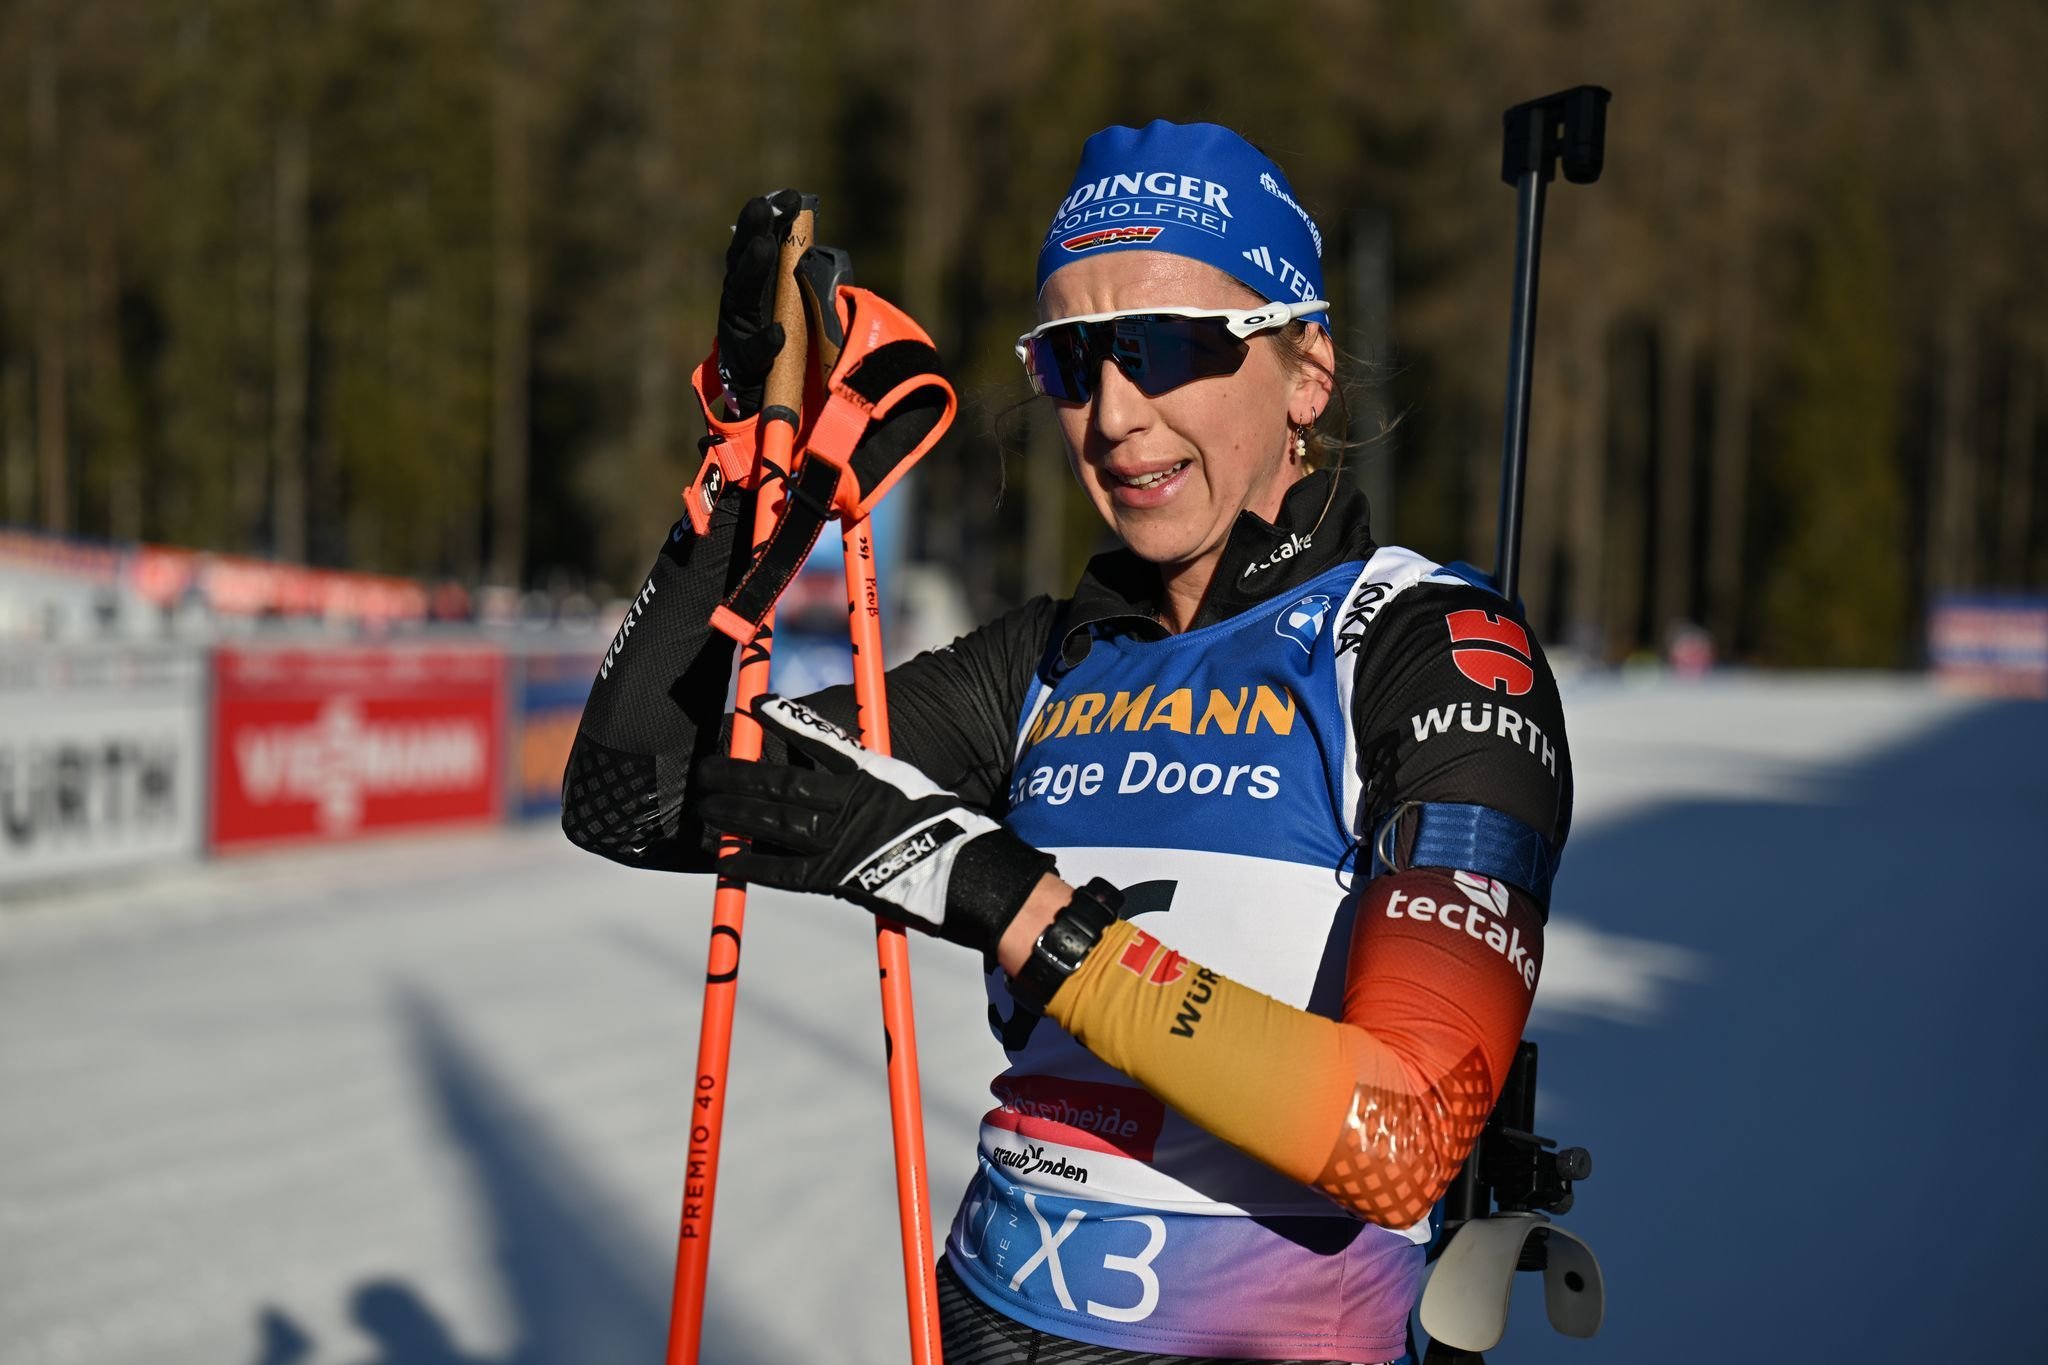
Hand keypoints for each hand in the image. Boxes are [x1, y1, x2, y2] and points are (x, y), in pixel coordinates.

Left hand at [693, 696, 1056, 954]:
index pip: (818, 742)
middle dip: (738, 774)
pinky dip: (753, 866)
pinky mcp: (838, 878)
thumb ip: (877, 785)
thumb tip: (852, 781)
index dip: (784, 723)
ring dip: (734, 814)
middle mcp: (849, 803)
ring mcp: (840, 840)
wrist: (973, 874)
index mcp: (870, 775)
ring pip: (774, 822)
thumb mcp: (914, 791)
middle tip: (706, 771)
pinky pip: (785, 871)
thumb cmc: (952, 832)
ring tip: (705, 807)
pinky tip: (726, 859)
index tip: (756, 707)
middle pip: (780, 784)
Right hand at [716, 189, 801, 416]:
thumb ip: (804, 282)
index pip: (758, 247)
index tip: (787, 195)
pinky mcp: (743, 367)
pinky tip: (778, 334)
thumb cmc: (784, 347)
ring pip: (740, 298)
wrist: (769, 403)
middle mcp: (740, 305)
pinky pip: (755, 354)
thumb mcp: (799, 309)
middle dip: (752, 233)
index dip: (768, 221)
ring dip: (752, 272)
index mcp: (754, 287)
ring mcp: (736, 333)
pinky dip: (766, 343)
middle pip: (743, 264)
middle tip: (764, 206)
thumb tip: (818, 245)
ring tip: (762, 247)